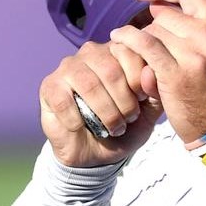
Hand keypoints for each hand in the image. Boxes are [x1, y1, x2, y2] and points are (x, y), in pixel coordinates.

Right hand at [38, 41, 160, 167]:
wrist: (97, 153)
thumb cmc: (124, 126)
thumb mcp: (149, 111)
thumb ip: (156, 89)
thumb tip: (151, 72)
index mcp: (117, 51)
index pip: (130, 52)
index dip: (139, 80)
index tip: (142, 101)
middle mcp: (91, 53)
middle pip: (111, 70)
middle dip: (124, 102)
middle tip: (128, 119)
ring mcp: (68, 67)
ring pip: (89, 84)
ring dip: (105, 113)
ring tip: (113, 127)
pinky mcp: (50, 86)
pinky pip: (64, 100)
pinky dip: (78, 120)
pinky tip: (83, 127)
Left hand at [110, 0, 205, 139]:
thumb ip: (201, 28)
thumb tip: (159, 7)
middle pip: (167, 14)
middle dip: (154, 26)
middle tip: (150, 43)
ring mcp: (195, 55)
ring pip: (154, 30)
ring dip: (142, 39)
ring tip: (135, 49)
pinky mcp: (175, 73)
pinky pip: (144, 45)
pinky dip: (127, 39)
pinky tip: (118, 39)